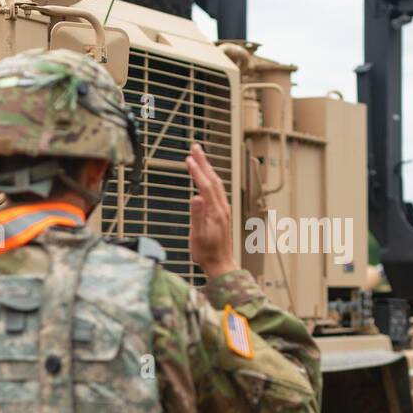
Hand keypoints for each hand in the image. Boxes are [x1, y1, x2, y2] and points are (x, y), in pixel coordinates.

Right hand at [186, 143, 235, 278]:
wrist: (221, 265)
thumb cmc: (207, 254)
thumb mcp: (198, 237)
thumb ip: (197, 217)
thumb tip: (195, 197)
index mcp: (216, 212)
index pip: (205, 186)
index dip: (196, 172)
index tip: (188, 159)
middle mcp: (222, 208)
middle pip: (213, 180)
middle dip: (204, 162)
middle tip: (195, 147)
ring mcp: (224, 210)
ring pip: (216, 184)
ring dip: (208, 168)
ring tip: (199, 156)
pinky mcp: (223, 213)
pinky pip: (217, 191)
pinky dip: (210, 179)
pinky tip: (206, 177)